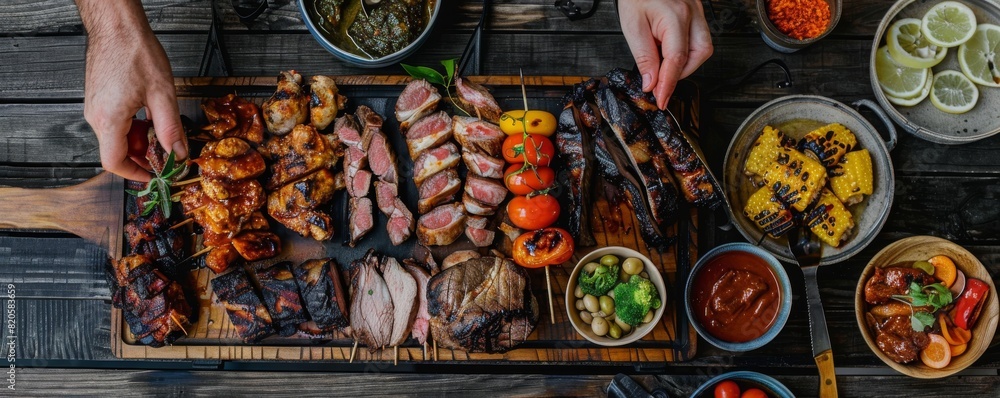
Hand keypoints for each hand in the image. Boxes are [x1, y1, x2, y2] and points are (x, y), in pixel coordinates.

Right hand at [76, 0, 187, 181]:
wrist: (116, 26)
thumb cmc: (134, 52)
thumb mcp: (162, 94)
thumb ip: (170, 128)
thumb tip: (178, 153)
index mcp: (109, 120)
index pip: (114, 162)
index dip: (136, 174)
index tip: (155, 175)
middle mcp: (96, 116)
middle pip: (117, 150)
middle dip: (143, 154)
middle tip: (166, 149)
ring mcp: (94, 107)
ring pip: (117, 136)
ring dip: (139, 138)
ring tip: (160, 126)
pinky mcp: (98, 98)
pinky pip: (114, 122)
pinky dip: (132, 125)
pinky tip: (149, 113)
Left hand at [618, 0, 712, 108]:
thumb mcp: (632, 26)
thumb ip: (644, 57)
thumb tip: (651, 83)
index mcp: (676, 16)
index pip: (676, 59)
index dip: (668, 84)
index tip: (661, 99)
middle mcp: (692, 14)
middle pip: (699, 54)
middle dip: (681, 72)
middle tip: (659, 79)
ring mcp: (697, 12)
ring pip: (704, 48)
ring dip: (686, 63)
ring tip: (663, 62)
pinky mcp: (696, 13)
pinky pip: (698, 38)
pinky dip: (686, 51)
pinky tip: (668, 50)